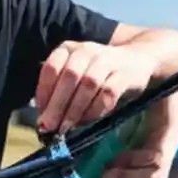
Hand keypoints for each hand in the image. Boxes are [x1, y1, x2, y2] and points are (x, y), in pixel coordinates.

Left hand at [35, 41, 155, 133]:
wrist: (137, 60)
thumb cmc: (98, 72)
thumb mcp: (76, 74)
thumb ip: (60, 91)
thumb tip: (44, 120)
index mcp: (69, 49)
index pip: (51, 68)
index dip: (44, 93)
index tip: (40, 114)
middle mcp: (87, 50)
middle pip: (69, 77)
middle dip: (57, 105)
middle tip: (49, 127)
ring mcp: (107, 60)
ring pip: (88, 84)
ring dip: (75, 110)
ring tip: (66, 128)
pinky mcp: (124, 74)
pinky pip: (108, 93)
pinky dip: (96, 109)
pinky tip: (88, 121)